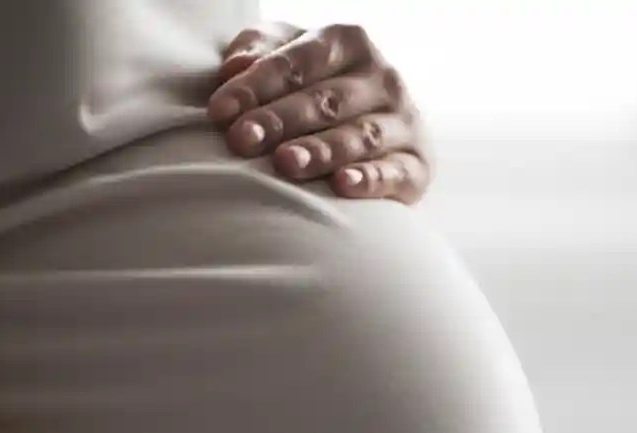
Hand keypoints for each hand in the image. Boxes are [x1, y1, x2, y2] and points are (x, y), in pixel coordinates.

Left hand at [209, 23, 432, 204]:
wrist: (379, 131)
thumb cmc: (315, 91)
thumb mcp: (285, 59)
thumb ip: (259, 53)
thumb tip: (234, 67)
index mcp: (348, 43)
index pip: (297, 62)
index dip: (256, 86)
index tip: (219, 112)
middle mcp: (383, 78)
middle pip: (325, 100)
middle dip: (280, 120)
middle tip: (241, 140)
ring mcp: (404, 122)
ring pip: (360, 135)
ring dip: (321, 150)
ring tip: (285, 164)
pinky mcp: (417, 164)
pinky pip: (395, 172)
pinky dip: (370, 179)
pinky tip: (342, 185)